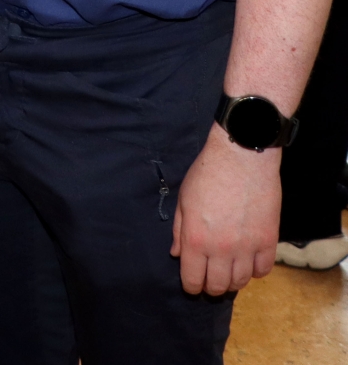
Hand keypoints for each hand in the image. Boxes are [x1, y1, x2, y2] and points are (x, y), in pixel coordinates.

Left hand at [172, 123, 280, 295]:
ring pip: (241, 281)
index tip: (191, 285)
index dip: (191, 286)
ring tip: (228, 273)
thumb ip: (179, 230)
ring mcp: (247, 247)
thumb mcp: (183, 200)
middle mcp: (222, 248)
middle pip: (218, 285)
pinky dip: (255, 271)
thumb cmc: (206, 175)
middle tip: (209, 281)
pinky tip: (248, 263)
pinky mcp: (269, 241)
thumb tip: (176, 254)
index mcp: (196, 239)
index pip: (193, 278)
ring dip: (233, 281)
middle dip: (211, 287)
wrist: (241, 158)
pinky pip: (263, 270)